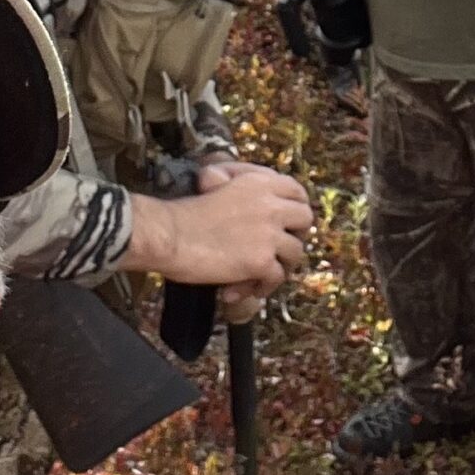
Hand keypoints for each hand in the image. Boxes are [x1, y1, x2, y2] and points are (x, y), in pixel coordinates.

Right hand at [138, 159, 312, 297]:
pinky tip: (239, 291)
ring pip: (295, 253)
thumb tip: (243, 190)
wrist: (169, 235)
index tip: (288, 222)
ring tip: (258, 277)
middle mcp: (271, 205)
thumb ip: (236, 182)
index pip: (297, 191)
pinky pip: (276, 278)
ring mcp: (269, 234)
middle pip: (305, 220)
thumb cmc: (183, 212)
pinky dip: (261, 288)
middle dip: (295, 235)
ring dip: (280, 266)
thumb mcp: (215, 182)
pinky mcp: (261, 261)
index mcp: (259, 183)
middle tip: (278, 250)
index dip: (296, 207)